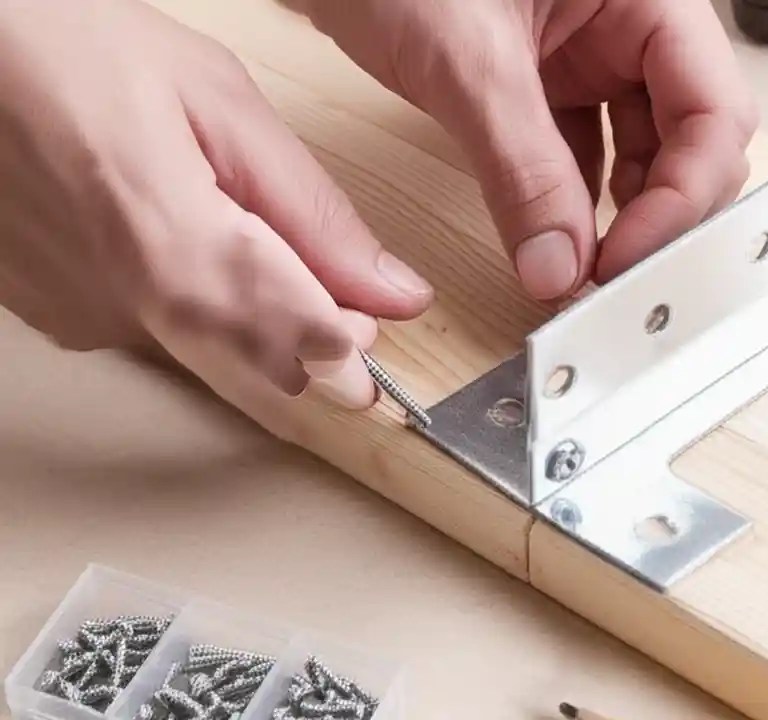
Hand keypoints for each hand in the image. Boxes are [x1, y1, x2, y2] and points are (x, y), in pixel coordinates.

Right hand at [0, 0, 432, 407]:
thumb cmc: (72, 46)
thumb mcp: (219, 102)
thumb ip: (313, 210)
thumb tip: (394, 292)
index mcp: (159, 234)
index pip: (276, 333)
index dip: (338, 357)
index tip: (379, 363)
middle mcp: (112, 297)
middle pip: (243, 366)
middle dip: (311, 351)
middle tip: (356, 320)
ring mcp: (75, 314)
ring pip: (203, 353)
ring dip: (261, 331)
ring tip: (290, 276)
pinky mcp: (50, 316)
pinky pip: (154, 332)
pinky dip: (202, 311)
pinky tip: (207, 258)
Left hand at [286, 0, 758, 299]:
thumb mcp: (467, 60)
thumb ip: (521, 169)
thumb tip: (558, 269)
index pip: (713, 108)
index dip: (686, 192)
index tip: (632, 256)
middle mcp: (635, 22)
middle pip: (694, 137)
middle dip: (662, 213)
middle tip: (617, 279)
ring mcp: (596, 54)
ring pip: (645, 154)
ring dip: (623, 218)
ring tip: (586, 273)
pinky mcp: (553, 83)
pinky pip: (588, 156)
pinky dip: (575, 205)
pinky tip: (558, 245)